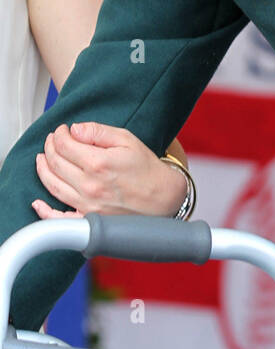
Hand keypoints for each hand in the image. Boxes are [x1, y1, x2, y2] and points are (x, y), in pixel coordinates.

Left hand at [32, 122, 187, 218]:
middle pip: (56, 163)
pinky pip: (59, 218)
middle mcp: (89, 185)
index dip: (59, 134)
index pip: (65, 145)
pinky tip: (37, 202)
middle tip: (52, 140)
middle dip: (50, 147)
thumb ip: (98, 131)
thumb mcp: (127, 140)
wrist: (163, 197)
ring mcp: (87, 204)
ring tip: (43, 158)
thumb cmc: (147, 169)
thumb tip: (75, 129)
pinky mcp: (88, 219)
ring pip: (52, 185)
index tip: (62, 130)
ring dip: (43, 169)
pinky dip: (44, 211)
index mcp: (98, 163)